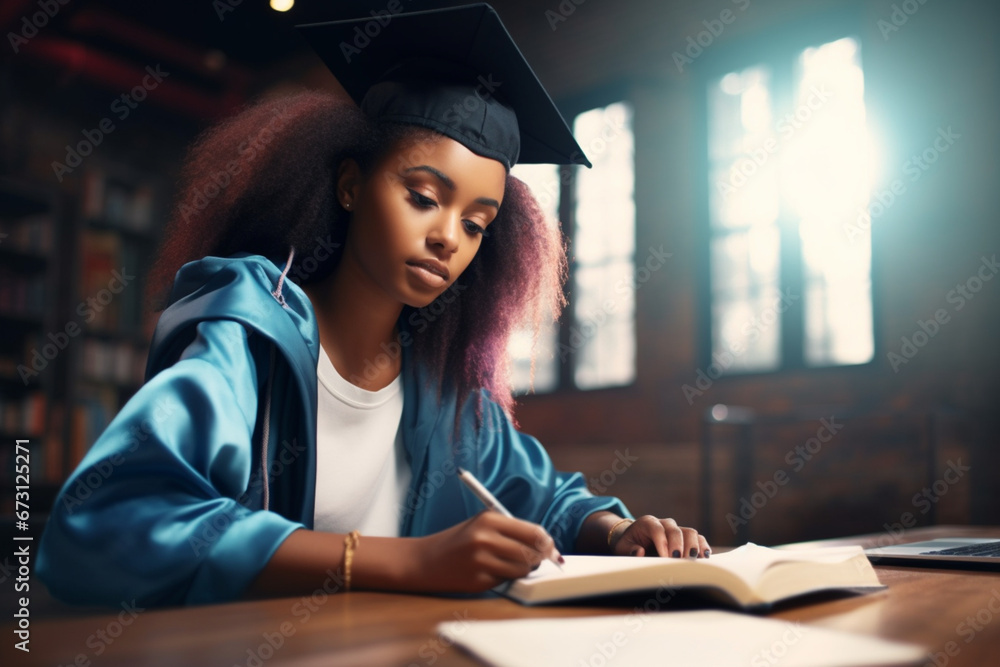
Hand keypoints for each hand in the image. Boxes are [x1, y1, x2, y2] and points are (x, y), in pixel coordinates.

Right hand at [412, 510, 559, 592]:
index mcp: (489, 519)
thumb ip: (512, 530)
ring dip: (522, 570)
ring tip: (508, 564)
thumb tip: (545, 544)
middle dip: (538, 558)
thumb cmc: (459, 541)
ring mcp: (480, 561)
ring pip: (521, 570)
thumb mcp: (482, 524)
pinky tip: (490, 572)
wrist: (424, 560)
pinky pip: (505, 581)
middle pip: (531, 553)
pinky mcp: (477, 581)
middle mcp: (485, 538)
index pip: (533, 532)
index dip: (547, 543)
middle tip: (534, 559)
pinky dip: (504, 578)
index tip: (552, 550)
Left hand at [611, 515, 709, 558]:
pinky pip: (698, 538)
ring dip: (693, 546)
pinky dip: (702, 546)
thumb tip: (639, 552)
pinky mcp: (685, 537)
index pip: (657, 529)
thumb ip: (629, 549)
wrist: (636, 539)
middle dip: (678, 545)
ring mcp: (676, 529)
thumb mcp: (623, 547)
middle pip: (675, 530)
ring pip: (689, 532)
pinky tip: (704, 557)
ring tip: (693, 560)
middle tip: (679, 560)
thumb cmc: (629, 544)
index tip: (665, 557)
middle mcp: (664, 523)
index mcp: (647, 522)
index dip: (662, 542)